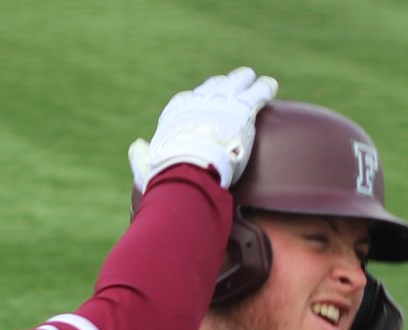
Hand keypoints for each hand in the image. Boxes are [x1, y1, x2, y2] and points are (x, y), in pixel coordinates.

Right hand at [133, 67, 278, 190]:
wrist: (189, 168)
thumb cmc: (166, 172)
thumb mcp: (146, 164)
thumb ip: (140, 155)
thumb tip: (136, 147)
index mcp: (177, 112)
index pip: (191, 98)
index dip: (202, 97)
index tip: (208, 97)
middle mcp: (199, 102)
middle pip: (215, 87)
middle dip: (225, 83)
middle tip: (234, 81)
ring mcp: (222, 104)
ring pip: (237, 84)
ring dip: (246, 80)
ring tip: (255, 79)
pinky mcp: (242, 111)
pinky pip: (256, 94)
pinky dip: (264, 88)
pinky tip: (270, 86)